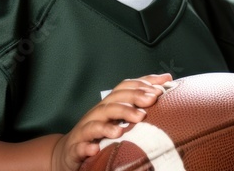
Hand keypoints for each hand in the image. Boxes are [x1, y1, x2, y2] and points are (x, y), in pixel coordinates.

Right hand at [50, 73, 172, 170]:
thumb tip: (165, 83)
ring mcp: (85, 130)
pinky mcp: (75, 148)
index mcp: (108, 105)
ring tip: (125, 127)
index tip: (161, 88)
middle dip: (132, 98)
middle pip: (112, 101)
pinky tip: (94, 148)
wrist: (68, 151)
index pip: (124, 88)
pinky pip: (79, 146)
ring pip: (95, 122)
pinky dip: (86, 147)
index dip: (141, 85)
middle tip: (151, 100)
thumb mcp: (118, 117)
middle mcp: (97, 114)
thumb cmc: (98, 132)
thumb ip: (138, 103)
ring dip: (109, 124)